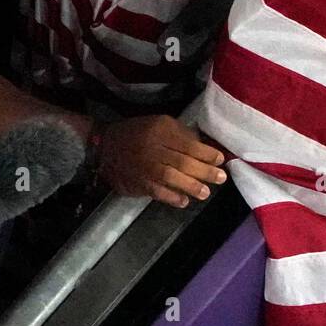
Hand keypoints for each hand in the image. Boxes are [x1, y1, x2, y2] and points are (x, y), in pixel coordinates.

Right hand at [97, 115, 227, 208]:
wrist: (104, 146)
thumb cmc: (139, 134)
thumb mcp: (160, 124)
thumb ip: (182, 135)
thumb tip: (206, 148)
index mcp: (161, 130)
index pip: (189, 144)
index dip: (207, 154)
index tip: (220, 160)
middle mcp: (153, 148)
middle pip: (183, 161)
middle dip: (204, 171)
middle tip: (221, 178)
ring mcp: (143, 167)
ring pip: (170, 177)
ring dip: (191, 186)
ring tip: (205, 192)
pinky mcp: (137, 182)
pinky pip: (156, 192)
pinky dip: (171, 197)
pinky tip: (184, 201)